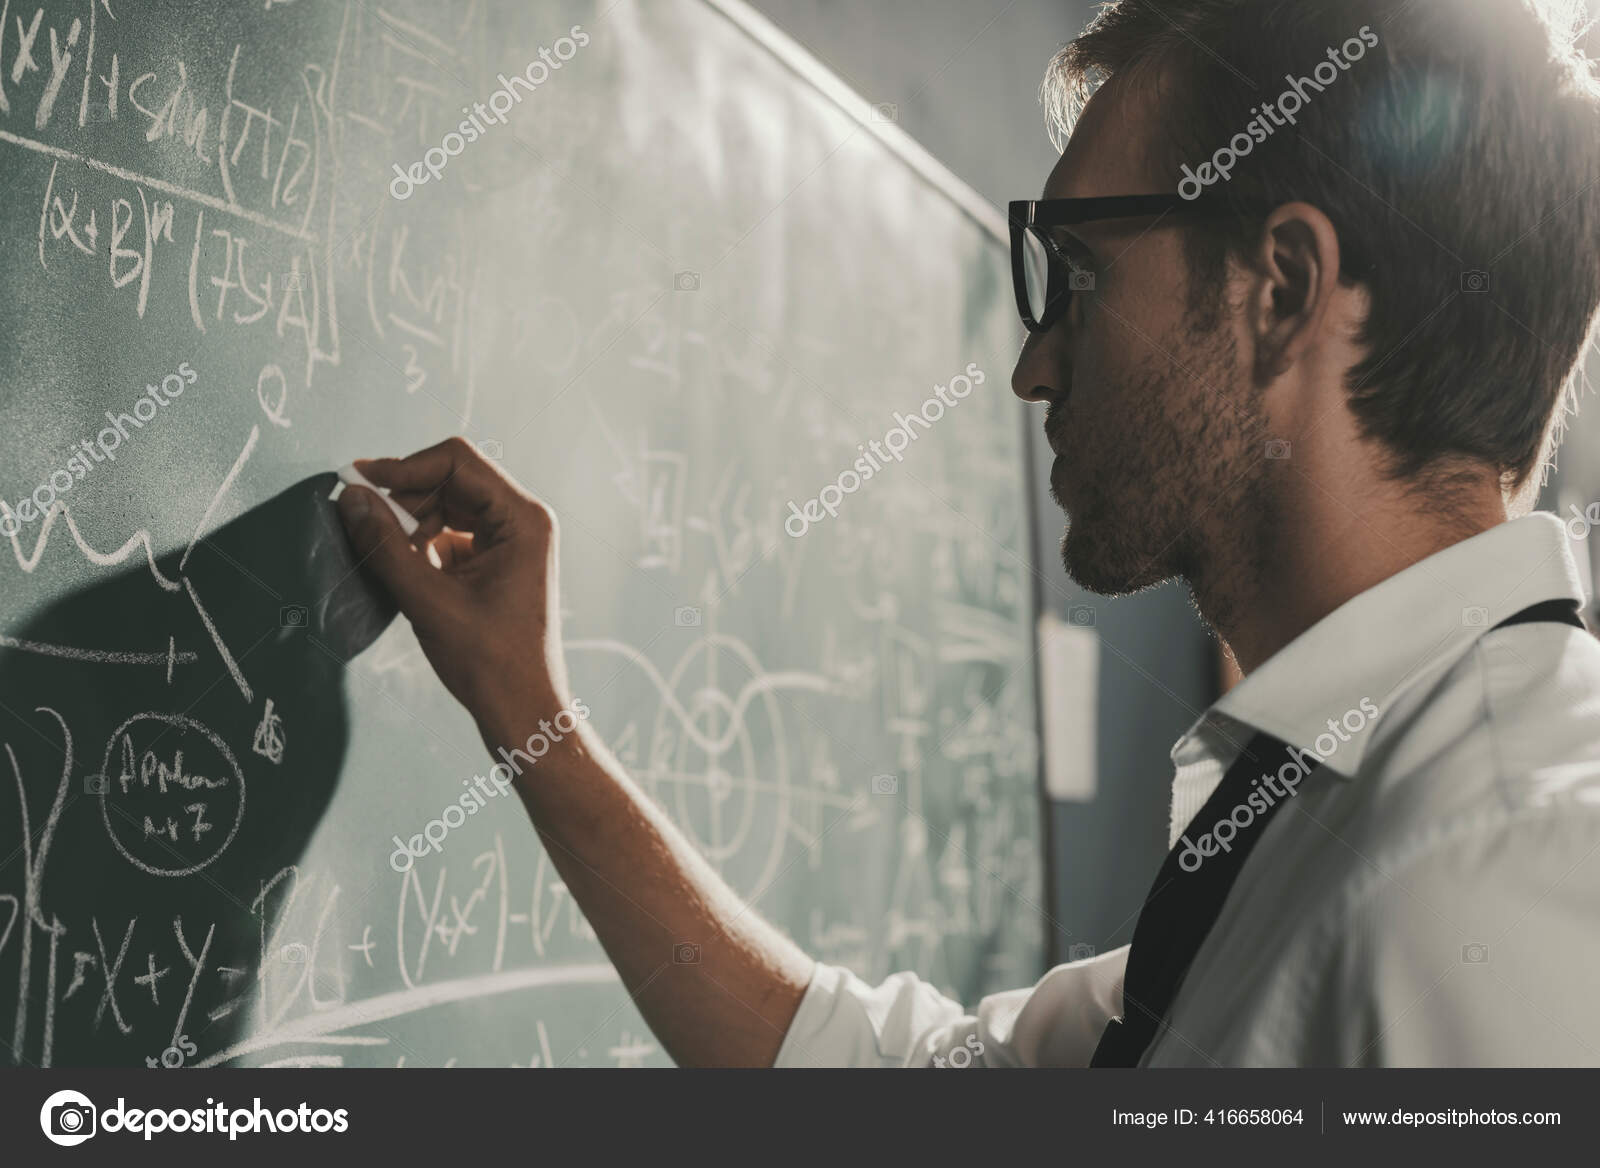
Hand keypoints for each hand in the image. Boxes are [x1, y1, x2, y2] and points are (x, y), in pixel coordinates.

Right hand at [336, 437, 572, 746]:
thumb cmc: (490, 663)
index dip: (403, 467)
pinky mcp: (494, 561)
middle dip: (404, 498)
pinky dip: (420, 544)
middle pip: (451, 479)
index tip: (357, 481)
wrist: (522, 710)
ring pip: (446, 506)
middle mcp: (523, 520)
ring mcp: (510, 540)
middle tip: (362, 523)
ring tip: (385, 555)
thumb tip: (351, 497)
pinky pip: (449, 533)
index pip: (457, 461)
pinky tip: (402, 570)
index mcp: (523, 519)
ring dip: (409, 523)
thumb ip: (386, 546)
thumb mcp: (428, 601)